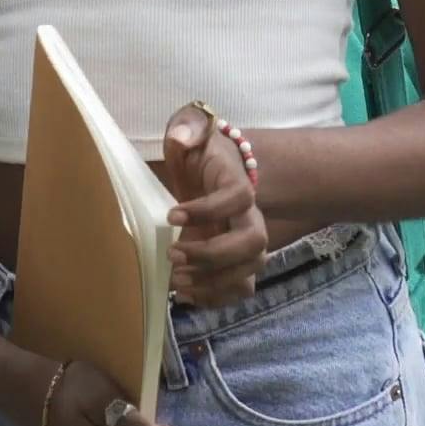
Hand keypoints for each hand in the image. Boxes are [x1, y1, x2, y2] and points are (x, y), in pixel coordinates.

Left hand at [158, 102, 267, 307]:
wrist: (215, 173)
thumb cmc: (200, 154)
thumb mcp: (191, 131)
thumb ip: (189, 127)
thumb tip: (182, 136)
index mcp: (237, 185)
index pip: (238, 198)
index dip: (208, 209)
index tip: (171, 215)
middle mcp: (250, 218)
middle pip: (253, 243)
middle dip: (213, 254)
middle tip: (173, 254)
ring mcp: (246, 245)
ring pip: (249, 272)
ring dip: (213, 282)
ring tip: (175, 280)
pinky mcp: (236, 264)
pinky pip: (239, 289)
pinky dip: (215, 298)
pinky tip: (185, 294)